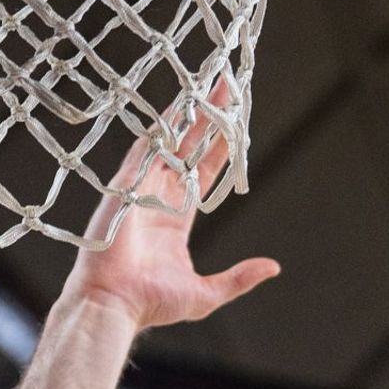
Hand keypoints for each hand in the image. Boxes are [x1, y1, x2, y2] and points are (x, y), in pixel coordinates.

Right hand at [63, 103, 280, 330]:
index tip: (237, 121)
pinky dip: (161, 125)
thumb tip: (273, 267)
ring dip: (188, 112)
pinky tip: (177, 103)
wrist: (115, 306)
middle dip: (208, 117)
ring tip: (206, 82)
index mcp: (176, 216)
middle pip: (190, 147)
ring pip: (169, 140)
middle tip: (226, 85)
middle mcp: (158, 195)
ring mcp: (140, 186)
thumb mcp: (207, 293)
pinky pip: (145, 147)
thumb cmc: (152, 303)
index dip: (222, 146)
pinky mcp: (125, 185)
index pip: (206, 171)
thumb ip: (239, 278)